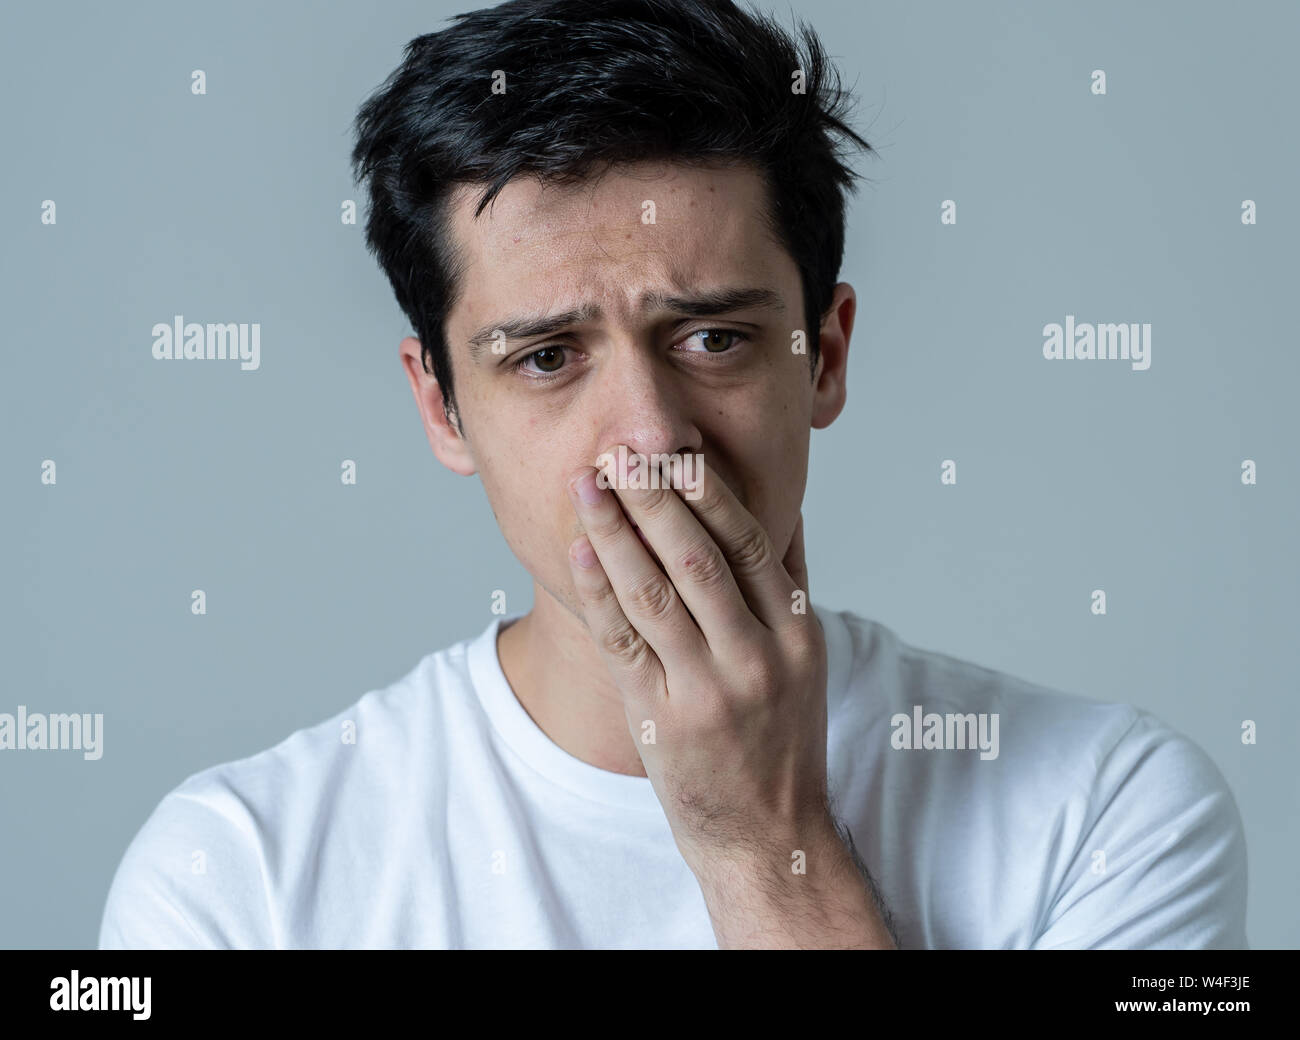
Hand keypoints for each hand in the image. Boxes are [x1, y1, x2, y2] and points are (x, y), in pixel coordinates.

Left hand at [564, 444, 829, 874]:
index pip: (751, 544)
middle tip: (622, 452)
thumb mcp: (807, 660)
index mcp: (798, 634)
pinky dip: (598, 592)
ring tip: (588, 484)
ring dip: (616, 532)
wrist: (770, 835)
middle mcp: (757, 658)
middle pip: (699, 559)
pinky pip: (623, 643)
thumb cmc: (784, 739)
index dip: (709, 493)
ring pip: (655, 594)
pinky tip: (579, 551)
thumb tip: (782, 508)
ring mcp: (709, 692)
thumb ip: (792, 586)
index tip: (675, 452)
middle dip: (655, 498)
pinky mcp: (663, 720)